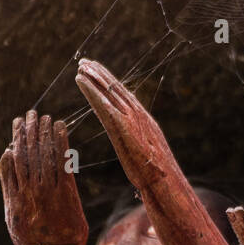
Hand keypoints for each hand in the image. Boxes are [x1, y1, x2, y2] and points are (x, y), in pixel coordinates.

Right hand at [0, 111, 88, 244]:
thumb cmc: (34, 239)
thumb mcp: (12, 215)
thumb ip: (8, 186)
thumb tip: (7, 157)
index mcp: (14, 197)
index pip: (13, 161)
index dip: (16, 141)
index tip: (17, 125)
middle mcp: (29, 191)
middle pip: (28, 154)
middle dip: (28, 131)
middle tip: (30, 113)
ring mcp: (47, 191)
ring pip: (44, 155)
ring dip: (44, 133)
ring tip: (45, 117)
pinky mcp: (66, 192)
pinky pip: (62, 162)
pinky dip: (61, 143)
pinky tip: (61, 128)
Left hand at [75, 59, 170, 191]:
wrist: (163, 181)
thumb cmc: (156, 175)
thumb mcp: (147, 156)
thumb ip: (140, 145)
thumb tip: (139, 149)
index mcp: (144, 120)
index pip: (125, 96)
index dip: (110, 82)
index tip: (99, 73)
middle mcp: (138, 114)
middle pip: (116, 88)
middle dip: (100, 74)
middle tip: (85, 62)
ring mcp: (130, 118)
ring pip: (108, 91)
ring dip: (93, 77)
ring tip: (80, 65)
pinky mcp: (121, 125)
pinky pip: (102, 102)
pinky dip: (90, 89)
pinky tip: (80, 80)